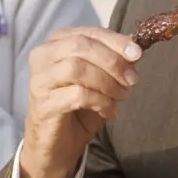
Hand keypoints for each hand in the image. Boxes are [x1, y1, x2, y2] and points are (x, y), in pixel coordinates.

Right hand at [20, 26, 141, 177]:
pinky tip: (108, 111)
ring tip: (121, 96)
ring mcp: (40, 80)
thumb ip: (114, 62)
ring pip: (78, 68)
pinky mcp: (43, 104)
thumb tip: (135, 52)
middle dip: (113, 61)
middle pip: (81, 46)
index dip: (116, 41)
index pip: (90, 32)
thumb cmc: (79, 107)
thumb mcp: (100, 79)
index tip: (137, 54)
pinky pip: (78, 95)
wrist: (56, 145)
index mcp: (57, 42)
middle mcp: (42, 55)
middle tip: (132, 79)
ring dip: (107, 82)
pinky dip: (100, 102)